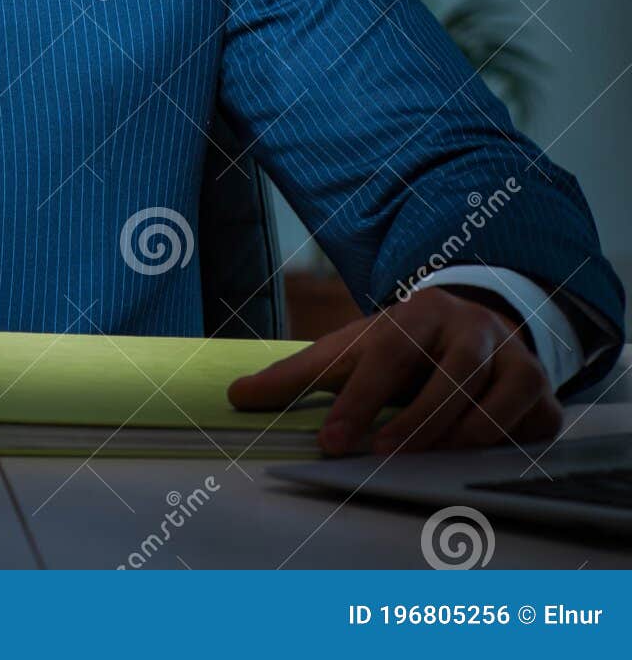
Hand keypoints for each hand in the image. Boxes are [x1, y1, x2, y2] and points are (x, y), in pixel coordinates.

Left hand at [227, 287, 561, 455]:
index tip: (332, 442)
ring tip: (420, 464)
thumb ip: (297, 376)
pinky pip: (524, 426)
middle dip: (411, 423)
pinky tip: (469, 460)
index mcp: (418, 311)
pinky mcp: (540, 392)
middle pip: (447, 378)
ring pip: (490, 405)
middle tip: (376, 458)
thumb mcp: (352, 350)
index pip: (387, 353)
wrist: (477, 325)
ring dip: (454, 439)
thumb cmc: (404, 347)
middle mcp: (470, 329)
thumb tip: (236, 395)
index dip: (360, 399)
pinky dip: (499, 446)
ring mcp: (512, 358)